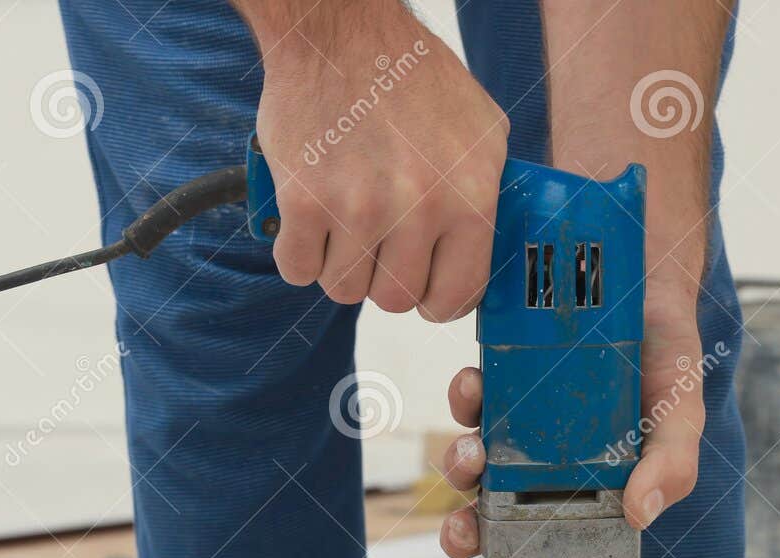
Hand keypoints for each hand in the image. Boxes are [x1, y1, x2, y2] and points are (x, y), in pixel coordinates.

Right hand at [245, 3, 508, 319]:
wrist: (339, 34)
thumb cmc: (408, 77)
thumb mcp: (480, 129)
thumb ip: (483, 196)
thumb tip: (479, 255)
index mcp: (472, 194)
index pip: (458, 294)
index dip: (437, 301)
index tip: (423, 292)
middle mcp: (421, 207)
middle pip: (396, 300)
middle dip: (382, 278)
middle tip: (375, 242)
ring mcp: (360, 208)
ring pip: (345, 290)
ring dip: (339, 266)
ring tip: (341, 221)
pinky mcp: (305, 203)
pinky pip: (297, 269)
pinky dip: (297, 253)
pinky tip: (308, 218)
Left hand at [435, 295, 705, 557]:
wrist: (650, 280)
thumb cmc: (667, 362)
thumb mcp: (680, 415)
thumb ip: (671, 465)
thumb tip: (640, 515)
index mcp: (583, 492)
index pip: (539, 555)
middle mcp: (541, 466)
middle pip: (490, 516)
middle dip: (467, 533)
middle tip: (463, 533)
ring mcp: (516, 426)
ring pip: (471, 462)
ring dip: (460, 467)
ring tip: (472, 455)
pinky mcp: (499, 379)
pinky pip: (470, 400)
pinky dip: (465, 399)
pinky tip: (472, 386)